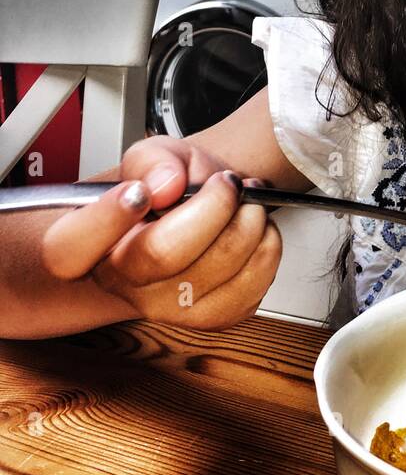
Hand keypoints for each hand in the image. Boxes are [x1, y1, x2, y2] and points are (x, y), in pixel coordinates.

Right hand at [40, 135, 282, 329]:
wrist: (200, 210)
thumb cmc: (168, 187)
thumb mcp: (151, 156)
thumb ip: (153, 162)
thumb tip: (165, 186)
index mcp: (81, 245)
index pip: (71, 248)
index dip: (106, 218)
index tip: (141, 191)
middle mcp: (119, 283)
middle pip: (162, 254)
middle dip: (211, 207)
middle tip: (227, 183)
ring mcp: (165, 308)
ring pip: (216, 270)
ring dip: (248, 223)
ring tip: (247, 201)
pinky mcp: (210, 318)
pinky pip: (250, 287)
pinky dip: (266, 249)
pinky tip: (255, 230)